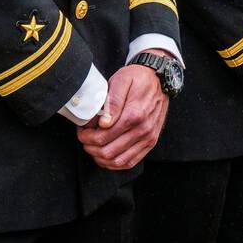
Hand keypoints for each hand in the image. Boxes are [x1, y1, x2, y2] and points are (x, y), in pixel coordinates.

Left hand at [77, 54, 169, 169]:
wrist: (160, 79)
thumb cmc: (139, 79)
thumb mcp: (122, 80)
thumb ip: (112, 102)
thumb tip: (103, 124)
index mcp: (134, 115)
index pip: (103, 137)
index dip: (87, 137)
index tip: (82, 130)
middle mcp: (143, 129)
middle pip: (108, 151)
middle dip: (90, 147)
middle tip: (85, 138)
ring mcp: (148, 138)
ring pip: (118, 161)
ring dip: (101, 158)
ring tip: (93, 147)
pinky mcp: (150, 142)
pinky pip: (130, 162)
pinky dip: (115, 164)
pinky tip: (106, 156)